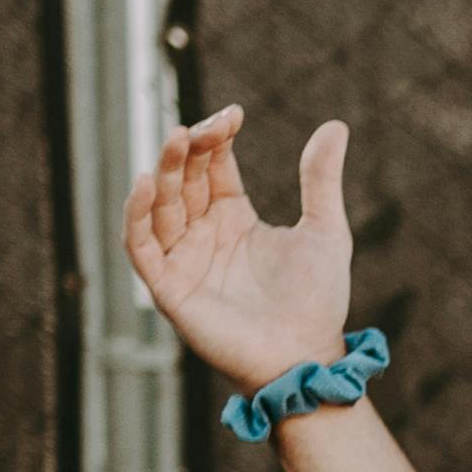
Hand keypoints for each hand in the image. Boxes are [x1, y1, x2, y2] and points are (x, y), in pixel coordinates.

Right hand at [128, 106, 357, 388]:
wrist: (307, 355)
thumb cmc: (318, 301)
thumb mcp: (325, 230)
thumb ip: (321, 180)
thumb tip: (335, 125)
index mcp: (233, 218)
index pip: (211, 164)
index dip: (216, 137)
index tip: (234, 115)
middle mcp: (203, 234)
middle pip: (183, 179)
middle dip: (188, 149)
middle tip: (199, 127)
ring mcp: (184, 260)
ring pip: (160, 205)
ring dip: (164, 171)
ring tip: (177, 139)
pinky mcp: (170, 288)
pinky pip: (141, 246)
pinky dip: (137, 215)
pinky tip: (145, 183)